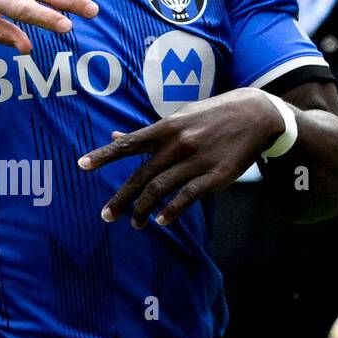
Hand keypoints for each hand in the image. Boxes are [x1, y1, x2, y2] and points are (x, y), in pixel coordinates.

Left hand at [78, 89, 285, 227]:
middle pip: (142, 175)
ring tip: (134, 223)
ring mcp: (198, 160)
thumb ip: (148, 133)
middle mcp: (178, 144)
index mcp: (166, 128)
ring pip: (162, 188)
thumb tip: (114, 137)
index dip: (104, 155)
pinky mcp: (218, 175)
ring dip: (144, 209)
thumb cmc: (209, 116)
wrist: (256, 115)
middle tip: (106, 215)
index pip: (128, 144)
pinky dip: (173, 210)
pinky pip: (189, 196)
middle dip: (122, 197)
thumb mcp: (177, 117)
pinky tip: (161, 220)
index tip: (81, 165)